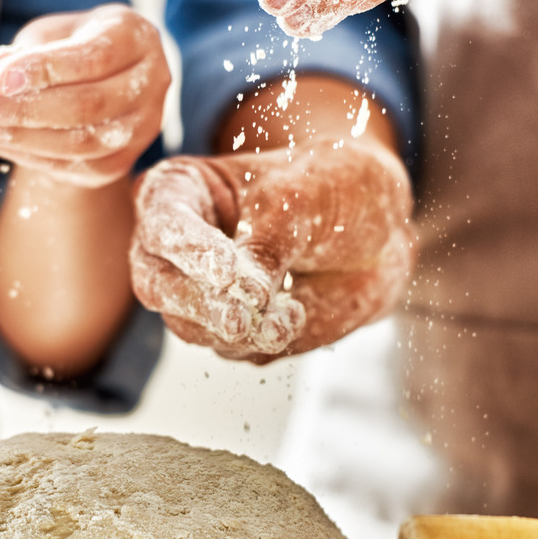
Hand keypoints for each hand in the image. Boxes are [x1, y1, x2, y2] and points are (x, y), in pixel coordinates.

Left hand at [0, 4, 168, 188]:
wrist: (109, 79)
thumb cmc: (75, 44)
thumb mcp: (54, 32)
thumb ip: (29, 49)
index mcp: (136, 38)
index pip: (95, 58)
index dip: (46, 69)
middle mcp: (152, 84)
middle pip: (88, 105)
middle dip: (24, 109)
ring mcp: (143, 128)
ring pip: (82, 144)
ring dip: (20, 138)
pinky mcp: (122, 161)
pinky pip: (76, 167)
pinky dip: (29, 156)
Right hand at [129, 144, 413, 362]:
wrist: (379, 232)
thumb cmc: (332, 188)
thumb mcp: (302, 198)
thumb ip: (268, 242)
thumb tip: (246, 295)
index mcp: (179, 191)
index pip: (164, 223)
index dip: (190, 250)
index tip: (227, 272)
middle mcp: (176, 247)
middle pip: (157, 285)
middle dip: (200, 305)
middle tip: (239, 319)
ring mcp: (199, 293)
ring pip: (191, 326)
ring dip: (239, 329)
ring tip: (289, 316)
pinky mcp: (228, 331)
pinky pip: (232, 349)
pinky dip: (262, 340)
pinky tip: (296, 316)